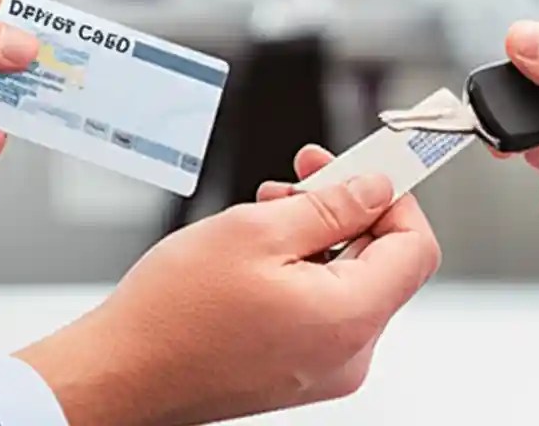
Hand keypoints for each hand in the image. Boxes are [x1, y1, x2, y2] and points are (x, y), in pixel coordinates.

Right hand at [17, 145, 440, 425]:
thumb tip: (377, 188)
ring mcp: (324, 368)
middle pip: (382, 262)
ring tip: (264, 214)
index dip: (394, 197)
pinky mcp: (298, 370)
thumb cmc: (173, 313)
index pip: (415, 247)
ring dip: (318, 236)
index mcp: (349, 319)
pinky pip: (323, 307)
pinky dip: (302, 270)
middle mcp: (348, 354)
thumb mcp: (256, 231)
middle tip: (301, 177)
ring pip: (349, 281)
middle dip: (346, 210)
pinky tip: (258, 252)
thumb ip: (331, 206)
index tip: (365, 166)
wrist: (123, 373)